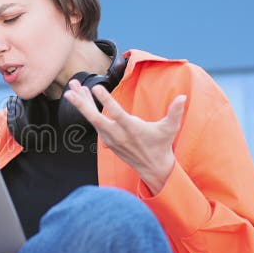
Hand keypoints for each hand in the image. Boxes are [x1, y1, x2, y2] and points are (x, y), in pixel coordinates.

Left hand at [63, 81, 186, 194]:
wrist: (152, 167)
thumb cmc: (161, 144)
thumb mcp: (170, 129)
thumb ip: (175, 112)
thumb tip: (183, 97)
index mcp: (132, 129)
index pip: (116, 114)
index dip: (106, 101)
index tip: (96, 87)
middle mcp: (117, 134)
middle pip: (95, 118)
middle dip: (81, 104)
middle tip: (70, 91)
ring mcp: (110, 137)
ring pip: (92, 118)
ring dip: (82, 103)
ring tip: (73, 86)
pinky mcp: (107, 139)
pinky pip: (94, 122)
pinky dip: (87, 109)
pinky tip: (82, 96)